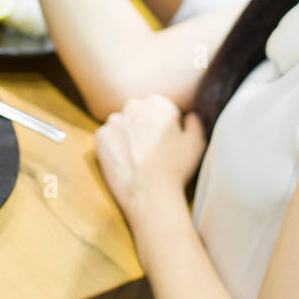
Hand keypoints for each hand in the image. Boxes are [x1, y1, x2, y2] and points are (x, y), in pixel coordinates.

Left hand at [95, 94, 205, 225]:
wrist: (150, 194)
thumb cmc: (176, 169)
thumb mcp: (197, 143)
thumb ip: (195, 122)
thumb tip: (189, 115)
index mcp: (158, 103)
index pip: (160, 109)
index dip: (165, 126)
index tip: (166, 142)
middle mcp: (134, 106)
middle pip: (139, 113)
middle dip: (144, 126)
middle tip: (151, 150)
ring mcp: (114, 121)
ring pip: (122, 124)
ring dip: (127, 135)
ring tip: (137, 157)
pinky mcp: (101, 137)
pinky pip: (107, 137)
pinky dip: (113, 146)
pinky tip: (124, 160)